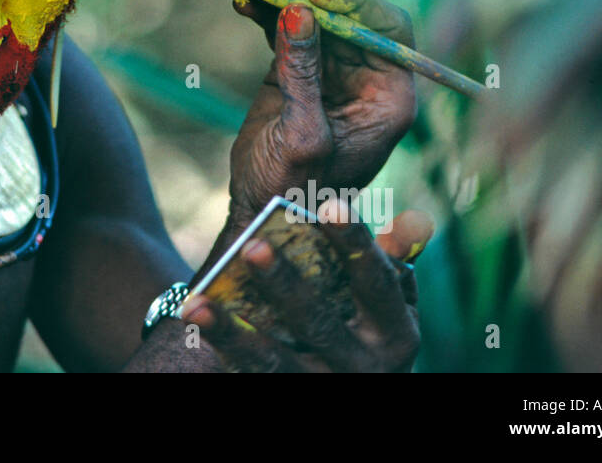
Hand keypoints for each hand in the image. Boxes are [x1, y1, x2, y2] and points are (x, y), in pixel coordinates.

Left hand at [182, 202, 433, 371]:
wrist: (357, 392)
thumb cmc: (371, 334)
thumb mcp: (391, 307)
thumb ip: (391, 264)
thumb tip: (407, 223)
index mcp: (395, 334)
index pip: (376, 284)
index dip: (355, 244)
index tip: (329, 204)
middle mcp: (364, 368)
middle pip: (319, 324)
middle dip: (285, 286)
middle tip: (252, 245)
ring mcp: (323, 388)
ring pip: (274, 363)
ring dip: (234, 333)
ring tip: (198, 303)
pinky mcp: (288, 397)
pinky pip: (251, 378)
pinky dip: (222, 352)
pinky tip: (194, 325)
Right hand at [226, 0, 416, 217]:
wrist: (262, 215)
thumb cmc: (294, 191)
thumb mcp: (302, 133)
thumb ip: (302, 71)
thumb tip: (298, 8)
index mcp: (388, 97)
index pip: (389, 30)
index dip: (357, 4)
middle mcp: (366, 79)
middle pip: (349, 14)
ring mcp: (331, 72)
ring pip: (315, 15)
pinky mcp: (298, 70)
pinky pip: (286, 28)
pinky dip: (265, 12)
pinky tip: (241, 1)